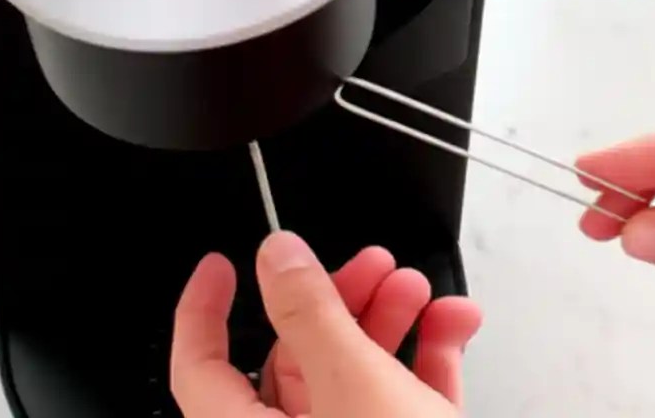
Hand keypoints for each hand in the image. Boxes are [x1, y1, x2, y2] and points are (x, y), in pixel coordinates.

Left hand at [171, 232, 480, 416]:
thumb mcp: (354, 385)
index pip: (201, 369)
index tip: (223, 269)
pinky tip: (453, 325)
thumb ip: (311, 314)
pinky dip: (429, 355)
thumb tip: (278, 259)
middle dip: (339, 300)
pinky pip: (405, 395)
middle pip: (297, 358)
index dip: (205, 312)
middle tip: (367, 266)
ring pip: (358, 372)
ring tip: (414, 289)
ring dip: (390, 320)